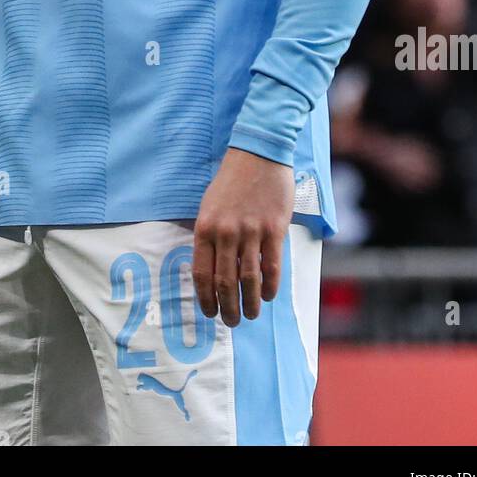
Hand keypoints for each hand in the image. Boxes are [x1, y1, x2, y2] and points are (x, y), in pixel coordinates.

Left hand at [192, 148, 294, 326]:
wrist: (258, 154)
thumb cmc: (232, 181)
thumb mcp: (209, 206)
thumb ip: (209, 236)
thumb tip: (210, 271)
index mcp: (205, 227)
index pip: (202, 274)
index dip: (206, 299)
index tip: (210, 312)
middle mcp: (226, 232)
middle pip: (225, 282)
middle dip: (228, 308)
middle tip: (232, 322)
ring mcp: (251, 231)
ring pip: (249, 279)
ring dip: (249, 303)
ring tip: (251, 314)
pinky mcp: (274, 228)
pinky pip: (271, 266)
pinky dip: (270, 286)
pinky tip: (268, 295)